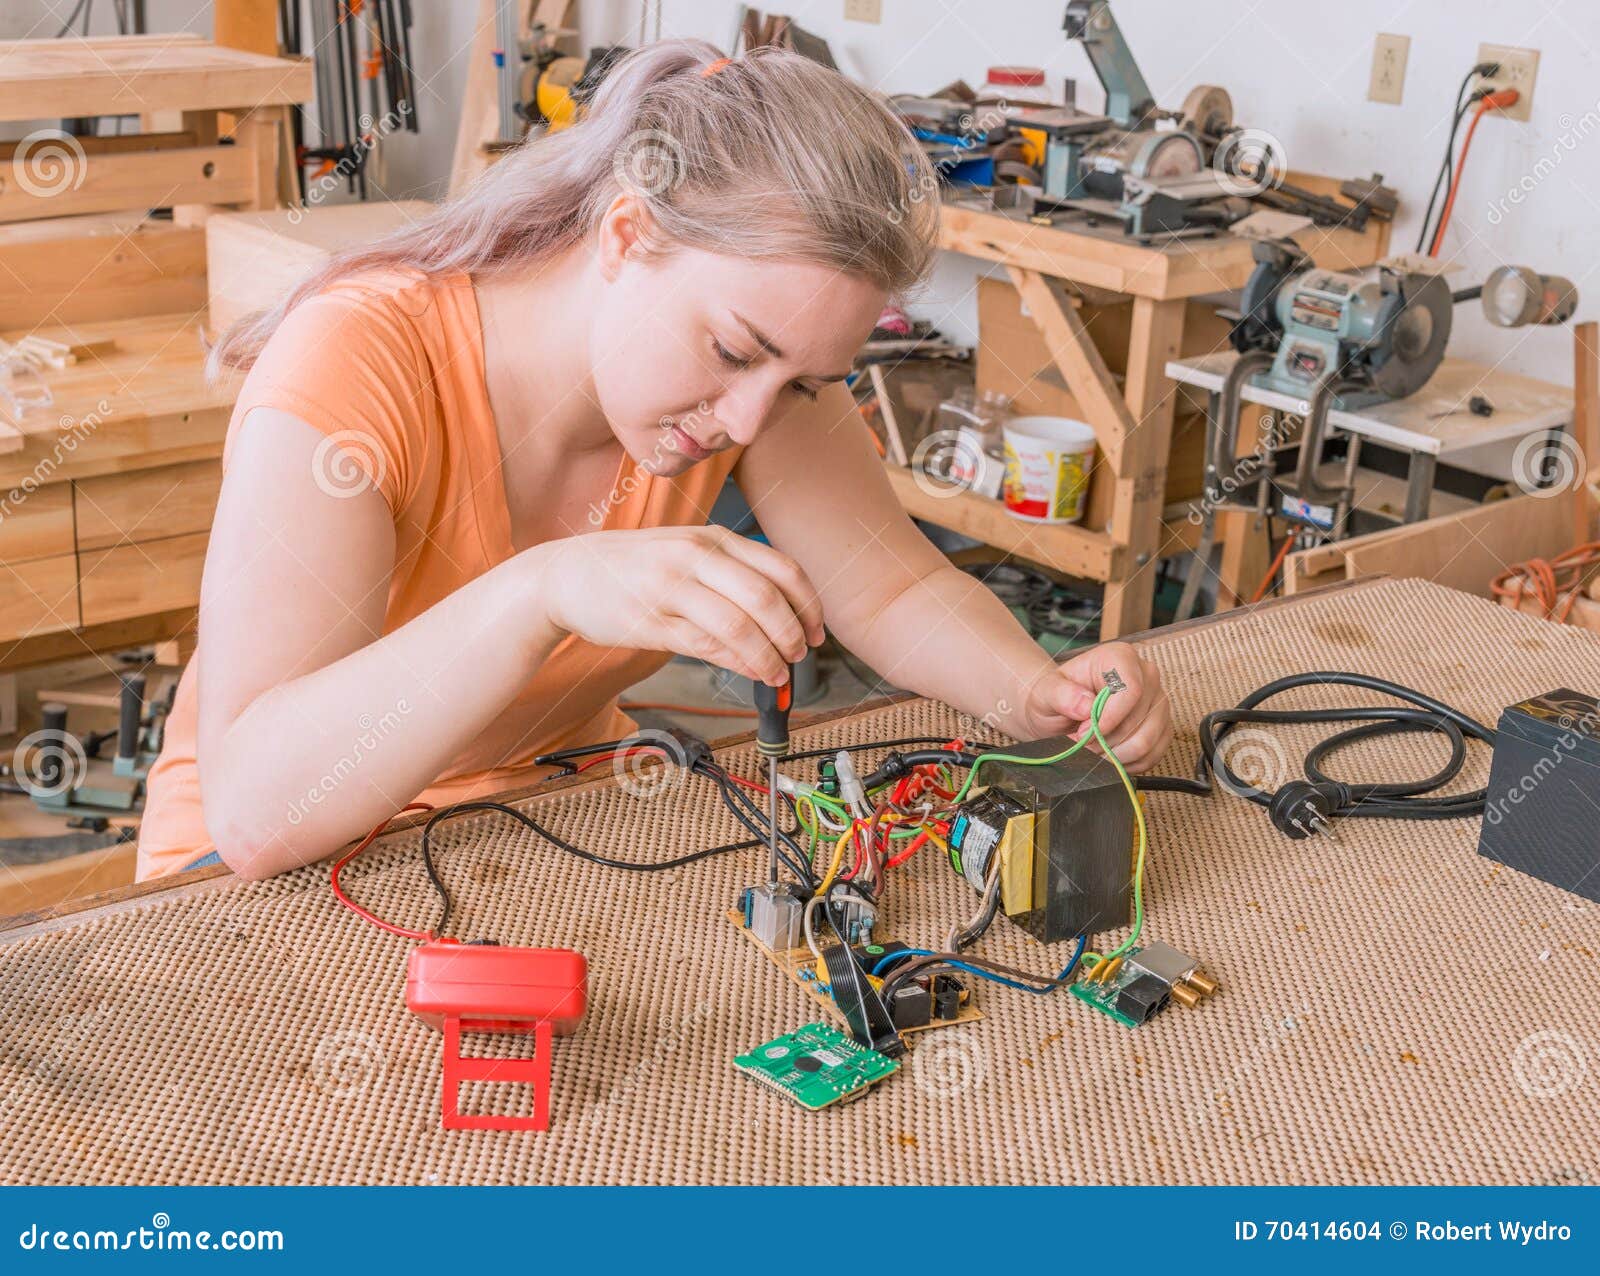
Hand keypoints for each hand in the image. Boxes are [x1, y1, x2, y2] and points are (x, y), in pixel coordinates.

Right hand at [535, 525, 824, 685]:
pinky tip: (751, 672)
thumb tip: (782, 613)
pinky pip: (707, 646)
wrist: (568, 573)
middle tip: (800, 655)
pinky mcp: (652, 620)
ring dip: (768, 655)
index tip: (817, 631)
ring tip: (778, 673)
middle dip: (792, 633)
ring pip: (739, 625)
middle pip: (766, 597)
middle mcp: (696, 557)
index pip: (781, 569)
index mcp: (713, 537)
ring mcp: (672, 587)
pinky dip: (738, 663)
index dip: (809, 604)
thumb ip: (731, 573)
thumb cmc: (635, 566)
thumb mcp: (687, 551)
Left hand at [1018, 641, 1171, 771]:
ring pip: (1147, 741)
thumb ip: (1062, 695)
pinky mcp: (1162, 728)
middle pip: (1139, 719)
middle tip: (1083, 744)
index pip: (1131, 690)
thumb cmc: (1057, 697)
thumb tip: (1085, 705)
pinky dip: (1126, 763)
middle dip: (1106, 740)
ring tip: (1093, 749)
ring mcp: (1158, 702)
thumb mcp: (1047, 692)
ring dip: (1115, 755)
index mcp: (1121, 657)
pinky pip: (1152, 755)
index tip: (1084, 733)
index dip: (1109, 718)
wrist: (1063, 711)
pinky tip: (1108, 755)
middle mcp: (1147, 675)